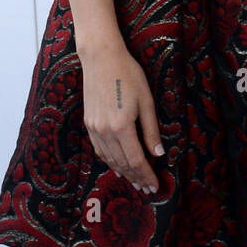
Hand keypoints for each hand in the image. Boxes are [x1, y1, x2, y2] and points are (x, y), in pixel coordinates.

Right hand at [80, 42, 163, 191]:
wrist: (101, 58)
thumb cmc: (128, 74)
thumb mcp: (146, 100)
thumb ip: (151, 129)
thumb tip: (158, 153)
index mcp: (122, 126)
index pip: (136, 160)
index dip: (147, 175)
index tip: (156, 186)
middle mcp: (105, 131)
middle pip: (122, 164)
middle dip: (136, 178)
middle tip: (147, 189)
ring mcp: (94, 128)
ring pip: (109, 160)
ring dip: (123, 173)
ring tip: (135, 182)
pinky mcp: (89, 123)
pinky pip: (99, 150)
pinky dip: (109, 162)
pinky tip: (117, 167)